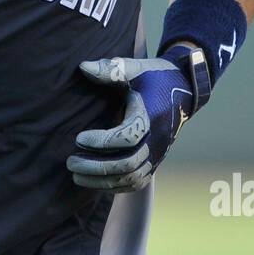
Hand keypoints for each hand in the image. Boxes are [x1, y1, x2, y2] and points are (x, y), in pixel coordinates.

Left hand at [66, 54, 201, 192]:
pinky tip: (93, 181)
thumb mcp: (133, 68)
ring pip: (130, 178)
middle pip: (127, 164)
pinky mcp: (155, 162)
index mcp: (150, 117)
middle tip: (70, 162)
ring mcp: (157, 154)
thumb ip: (110, 69)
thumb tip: (83, 68)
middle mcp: (156, 139)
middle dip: (96, 167)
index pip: (126, 138)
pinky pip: (136, 183)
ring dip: (102, 181)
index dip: (101, 142)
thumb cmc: (152, 77)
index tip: (79, 138)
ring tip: (75, 175)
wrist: (183, 89)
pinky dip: (114, 186)